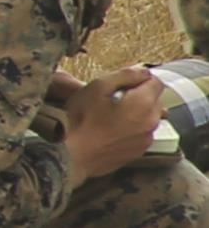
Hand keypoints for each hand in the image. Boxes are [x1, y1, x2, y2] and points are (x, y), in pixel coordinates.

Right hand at [54, 66, 169, 183]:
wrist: (72, 156)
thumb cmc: (81, 120)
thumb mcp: (97, 87)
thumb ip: (125, 75)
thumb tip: (143, 71)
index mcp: (144, 103)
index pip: (156, 81)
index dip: (139, 78)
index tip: (121, 82)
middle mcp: (151, 121)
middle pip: (154, 99)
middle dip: (138, 95)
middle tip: (112, 98)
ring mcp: (146, 139)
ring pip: (148, 117)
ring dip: (135, 112)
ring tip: (110, 115)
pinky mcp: (138, 151)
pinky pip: (141, 133)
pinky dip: (131, 128)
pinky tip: (110, 130)